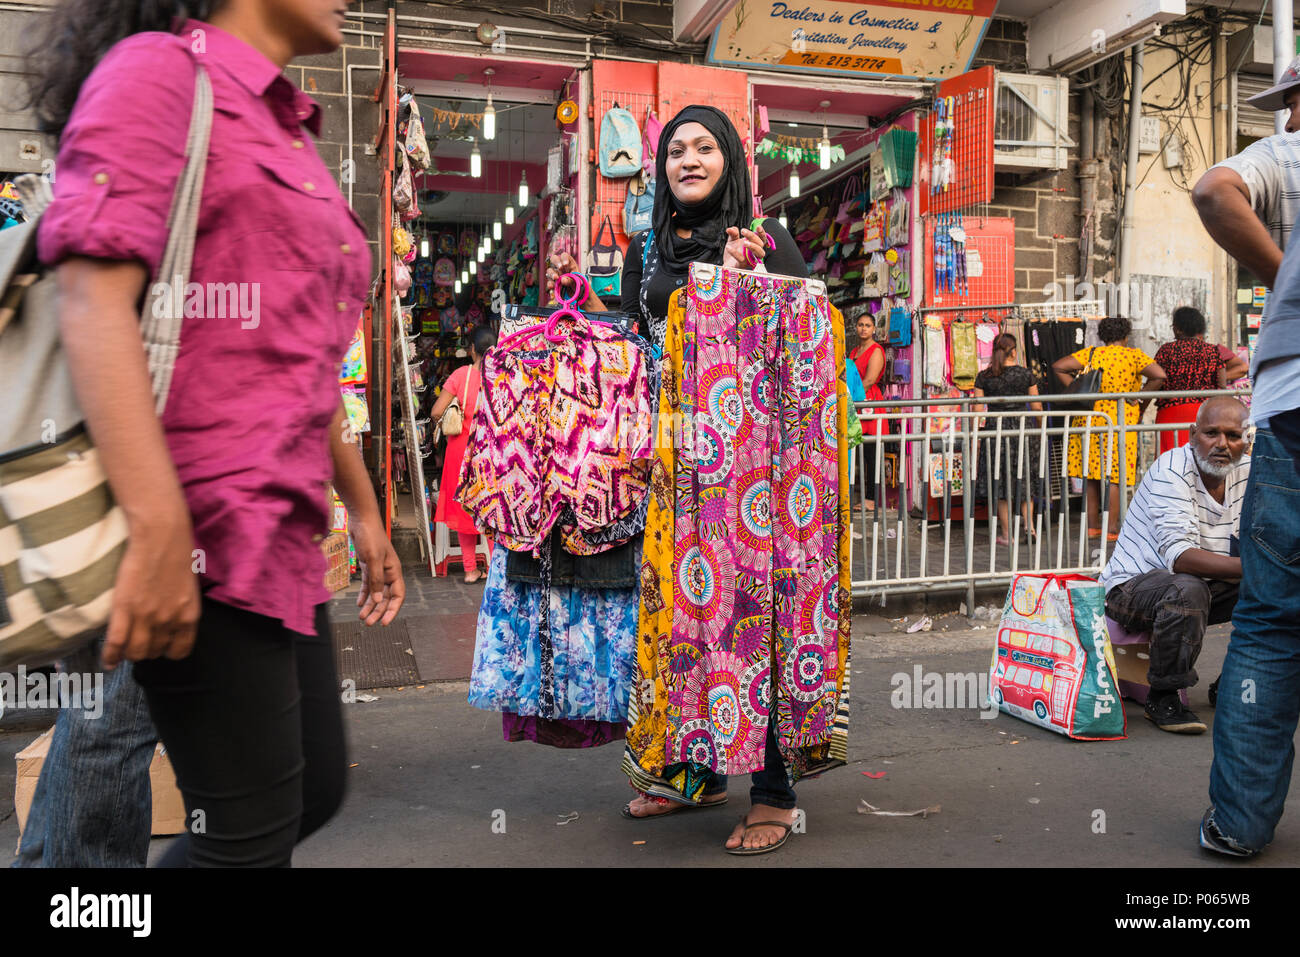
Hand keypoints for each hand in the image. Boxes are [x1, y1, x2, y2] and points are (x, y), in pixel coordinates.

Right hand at [102, 511, 200, 668]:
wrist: (161, 535)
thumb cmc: (178, 556)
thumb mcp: (189, 589)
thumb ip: (181, 609)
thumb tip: (171, 623)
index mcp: (189, 616)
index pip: (179, 651)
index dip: (168, 651)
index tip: (160, 646)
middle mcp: (169, 620)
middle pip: (154, 652)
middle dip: (146, 650)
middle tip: (138, 641)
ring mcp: (146, 616)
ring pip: (135, 652)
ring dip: (129, 653)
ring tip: (124, 648)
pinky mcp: (125, 608)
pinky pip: (116, 641)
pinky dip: (110, 655)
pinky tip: (107, 662)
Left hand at [351, 517, 404, 625]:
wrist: (362, 521)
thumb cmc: (371, 536)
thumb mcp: (373, 559)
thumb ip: (375, 580)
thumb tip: (377, 600)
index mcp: (394, 571)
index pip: (398, 596)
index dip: (392, 610)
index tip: (384, 622)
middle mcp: (388, 573)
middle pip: (385, 597)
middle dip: (378, 611)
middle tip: (369, 622)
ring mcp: (378, 570)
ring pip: (376, 593)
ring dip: (370, 605)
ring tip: (362, 616)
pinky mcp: (368, 566)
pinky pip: (368, 585)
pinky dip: (365, 595)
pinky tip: (359, 603)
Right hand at [545, 251, 580, 304]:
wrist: (579, 294)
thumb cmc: (579, 283)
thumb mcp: (578, 281)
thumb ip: (571, 280)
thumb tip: (562, 280)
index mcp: (569, 263)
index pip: (564, 256)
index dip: (564, 258)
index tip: (566, 264)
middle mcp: (561, 267)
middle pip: (554, 259)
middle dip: (556, 262)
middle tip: (560, 268)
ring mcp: (556, 274)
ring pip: (550, 271)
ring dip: (552, 273)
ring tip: (556, 278)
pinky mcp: (553, 283)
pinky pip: (549, 282)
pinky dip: (550, 284)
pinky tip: (552, 286)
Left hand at [722, 225, 767, 269]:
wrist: (726, 263)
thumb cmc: (733, 251)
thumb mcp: (732, 239)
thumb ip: (733, 233)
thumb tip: (731, 229)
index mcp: (754, 244)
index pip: (762, 239)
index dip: (762, 233)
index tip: (758, 227)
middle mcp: (754, 252)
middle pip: (760, 244)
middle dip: (753, 236)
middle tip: (743, 231)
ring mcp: (750, 259)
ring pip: (759, 253)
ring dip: (753, 246)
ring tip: (744, 242)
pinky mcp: (743, 265)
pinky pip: (742, 259)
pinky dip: (735, 253)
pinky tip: (728, 248)